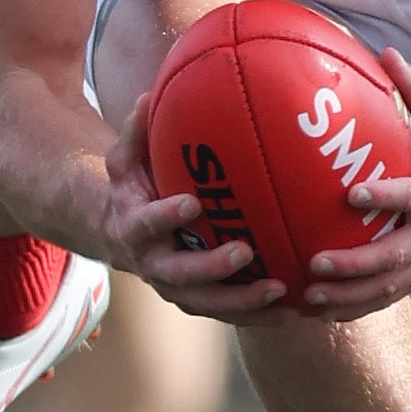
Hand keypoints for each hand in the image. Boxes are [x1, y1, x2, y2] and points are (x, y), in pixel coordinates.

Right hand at [97, 104, 287, 321]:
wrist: (116, 234)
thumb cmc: (130, 187)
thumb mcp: (123, 158)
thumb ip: (136, 131)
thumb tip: (149, 96)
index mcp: (133, 227)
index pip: (146, 223)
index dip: (166, 216)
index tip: (191, 203)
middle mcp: (152, 264)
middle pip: (181, 274)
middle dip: (213, 267)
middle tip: (246, 252)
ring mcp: (175, 289)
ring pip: (209, 303)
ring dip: (244, 302)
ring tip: (281, 292)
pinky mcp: (196, 302)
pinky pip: (228, 314)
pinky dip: (259, 316)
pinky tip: (295, 311)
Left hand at [281, 49, 410, 320]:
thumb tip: (385, 51)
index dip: (385, 197)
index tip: (351, 194)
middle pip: (398, 256)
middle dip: (356, 266)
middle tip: (315, 263)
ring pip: (392, 286)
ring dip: (351, 296)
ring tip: (310, 297)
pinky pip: (391, 296)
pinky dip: (358, 307)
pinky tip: (323, 312)